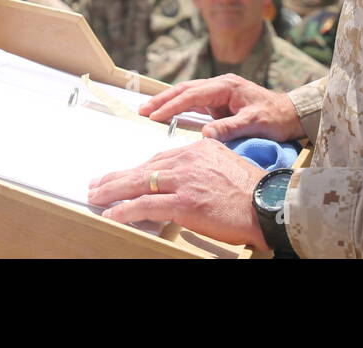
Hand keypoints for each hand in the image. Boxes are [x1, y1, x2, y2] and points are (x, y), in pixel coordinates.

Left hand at [88, 139, 266, 248]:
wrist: (267, 205)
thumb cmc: (252, 192)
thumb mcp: (225, 166)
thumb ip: (202, 168)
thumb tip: (184, 179)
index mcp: (198, 149)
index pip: (159, 159)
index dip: (137, 169)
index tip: (123, 175)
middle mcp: (188, 160)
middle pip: (143, 168)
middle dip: (117, 177)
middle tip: (97, 183)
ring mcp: (184, 180)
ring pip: (139, 183)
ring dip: (112, 191)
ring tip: (95, 196)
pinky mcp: (184, 202)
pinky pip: (145, 205)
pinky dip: (125, 210)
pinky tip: (111, 213)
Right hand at [140, 74, 304, 141]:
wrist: (291, 114)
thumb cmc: (275, 118)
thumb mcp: (253, 124)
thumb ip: (229, 128)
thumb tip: (205, 135)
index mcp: (226, 86)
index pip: (192, 94)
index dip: (172, 105)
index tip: (154, 115)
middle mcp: (220, 85)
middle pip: (185, 89)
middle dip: (163, 99)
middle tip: (142, 110)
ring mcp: (220, 92)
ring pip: (188, 93)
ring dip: (168, 101)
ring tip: (148, 110)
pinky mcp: (221, 101)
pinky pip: (195, 102)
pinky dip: (180, 106)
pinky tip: (168, 113)